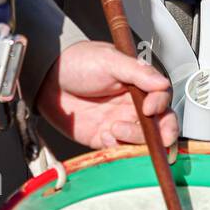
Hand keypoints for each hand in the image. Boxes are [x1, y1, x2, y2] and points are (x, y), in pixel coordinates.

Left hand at [36, 41, 178, 154]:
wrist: (47, 79)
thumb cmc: (78, 62)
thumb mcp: (109, 60)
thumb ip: (137, 72)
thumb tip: (161, 82)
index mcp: (138, 84)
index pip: (162, 98)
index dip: (160, 106)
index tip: (149, 108)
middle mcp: (132, 105)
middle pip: (160, 124)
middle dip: (162, 133)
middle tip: (156, 137)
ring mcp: (120, 122)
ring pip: (142, 140)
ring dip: (133, 140)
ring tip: (114, 128)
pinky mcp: (103, 138)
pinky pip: (119, 150)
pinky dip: (116, 148)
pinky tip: (103, 136)